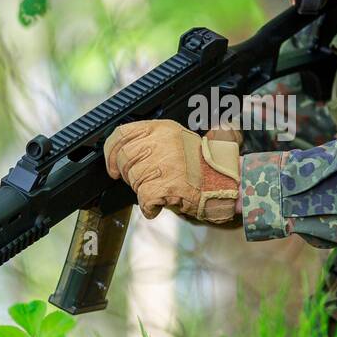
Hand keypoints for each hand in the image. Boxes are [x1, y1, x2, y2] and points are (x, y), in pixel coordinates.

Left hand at [103, 120, 241, 224]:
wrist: (226, 183)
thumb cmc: (203, 166)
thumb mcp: (177, 140)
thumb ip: (150, 141)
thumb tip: (121, 150)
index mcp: (163, 129)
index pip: (122, 134)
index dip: (110, 152)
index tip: (111, 165)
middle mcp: (162, 143)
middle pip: (125, 159)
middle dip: (129, 175)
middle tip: (144, 181)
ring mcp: (165, 164)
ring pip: (133, 181)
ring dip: (142, 191)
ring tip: (162, 190)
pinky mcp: (167, 186)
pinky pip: (144, 199)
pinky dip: (149, 207)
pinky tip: (159, 205)